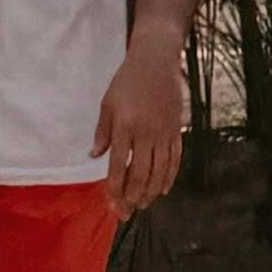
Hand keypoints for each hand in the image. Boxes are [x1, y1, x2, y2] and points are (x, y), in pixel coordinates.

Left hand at [98, 29, 187, 224]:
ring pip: (159, 171)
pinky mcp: (177, 130)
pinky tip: (163, 189)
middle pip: (141, 174)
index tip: (111, 203)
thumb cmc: (127, 80)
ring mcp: (164, 132)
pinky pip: (175, 159)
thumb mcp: (107, 102)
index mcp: (125, 126)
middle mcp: (146, 132)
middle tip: (126, 212)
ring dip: (151, 192)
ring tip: (142, 204)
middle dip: (132, 197)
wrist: (157, 60)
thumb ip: (102, 131)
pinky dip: (169, 177)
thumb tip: (94, 156)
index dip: (115, 188)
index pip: (118, 165)